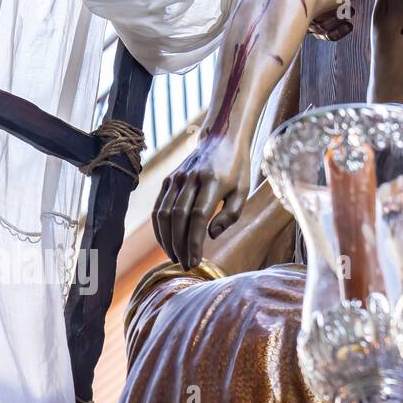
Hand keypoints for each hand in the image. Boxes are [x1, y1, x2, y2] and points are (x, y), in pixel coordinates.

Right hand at [153, 133, 249, 268]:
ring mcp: (176, 178)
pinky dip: (160, 227)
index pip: (197, 217)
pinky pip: (159, 206)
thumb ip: (230, 214)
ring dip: (166, 239)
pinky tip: (166, 241)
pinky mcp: (168, 179)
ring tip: (175, 256)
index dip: (193, 241)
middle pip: (178, 218)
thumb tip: (210, 235)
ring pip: (164, 213)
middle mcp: (190, 179)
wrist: (222, 138)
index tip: (194, 261)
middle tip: (184, 264)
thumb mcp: (243, 190)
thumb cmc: (237, 168)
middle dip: (179, 245)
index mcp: (213, 181)